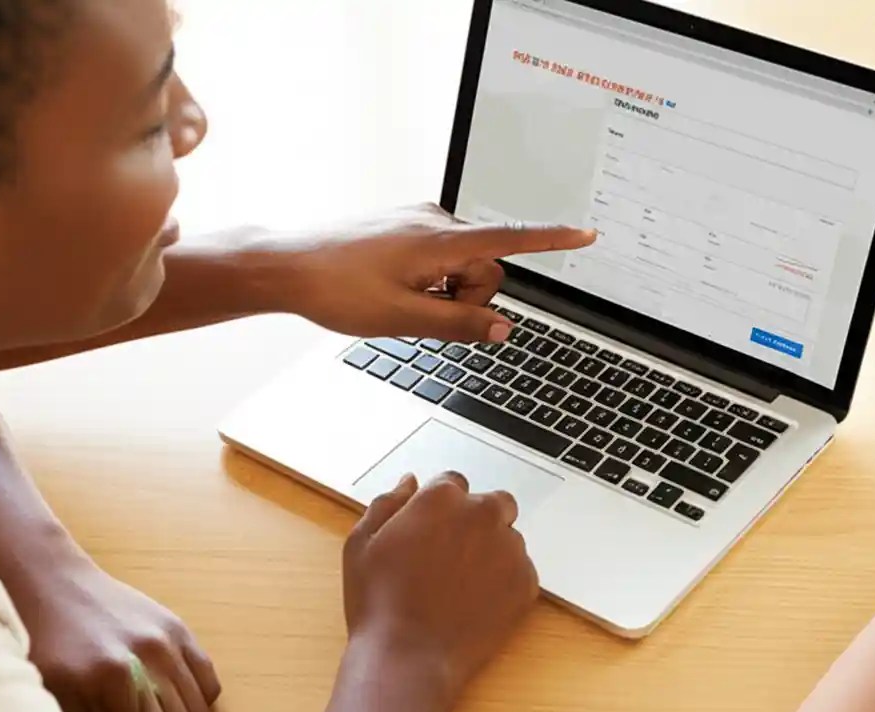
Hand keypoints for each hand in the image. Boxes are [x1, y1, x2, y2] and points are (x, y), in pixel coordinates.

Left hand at [10, 558, 219, 711]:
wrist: (56, 587)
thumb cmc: (46, 645)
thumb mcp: (56, 692)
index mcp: (113, 679)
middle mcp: (149, 658)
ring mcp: (168, 642)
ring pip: (196, 704)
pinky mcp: (179, 629)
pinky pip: (206, 676)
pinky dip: (200, 699)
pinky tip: (183, 706)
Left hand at [271, 203, 594, 341]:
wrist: (288, 267)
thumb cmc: (338, 291)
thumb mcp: (404, 320)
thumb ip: (461, 324)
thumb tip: (504, 327)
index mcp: (440, 241)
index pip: (511, 240)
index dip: (552, 241)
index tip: (586, 235)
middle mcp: (435, 222)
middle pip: (484, 267)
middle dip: (467, 297)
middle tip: (423, 315)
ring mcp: (418, 220)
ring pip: (460, 264)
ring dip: (444, 290)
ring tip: (401, 301)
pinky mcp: (404, 225)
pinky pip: (438, 255)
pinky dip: (429, 277)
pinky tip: (392, 287)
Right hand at [339, 472, 538, 709]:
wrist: (407, 658)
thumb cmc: (379, 602)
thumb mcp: (362, 543)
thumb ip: (388, 503)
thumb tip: (409, 483)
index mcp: (443, 498)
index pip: (454, 484)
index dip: (441, 508)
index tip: (433, 531)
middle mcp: (482, 515)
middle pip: (493, 503)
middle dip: (478, 521)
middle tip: (454, 555)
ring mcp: (509, 548)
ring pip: (509, 537)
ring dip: (492, 551)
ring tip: (461, 585)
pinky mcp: (526, 582)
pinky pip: (521, 571)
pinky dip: (505, 582)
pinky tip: (476, 603)